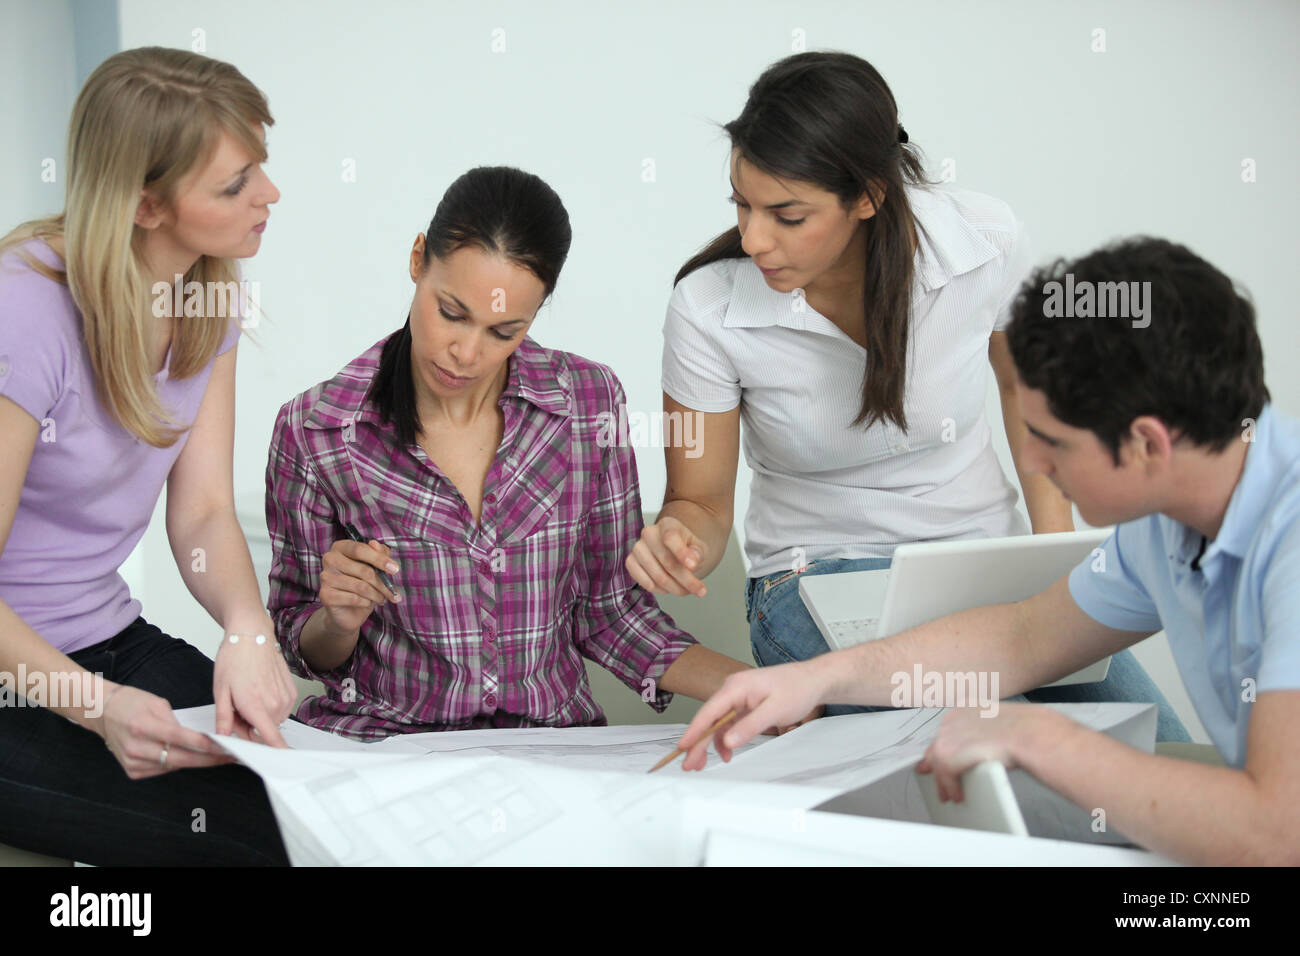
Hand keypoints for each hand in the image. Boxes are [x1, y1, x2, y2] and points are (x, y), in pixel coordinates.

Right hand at [96, 683, 233, 779]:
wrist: (102, 713)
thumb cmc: (131, 703)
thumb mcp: (157, 703)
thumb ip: (177, 722)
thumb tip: (199, 738)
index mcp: (142, 726)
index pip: (179, 738)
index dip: (203, 744)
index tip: (223, 745)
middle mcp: (136, 747)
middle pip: (180, 758)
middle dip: (208, 758)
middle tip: (230, 755)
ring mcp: (132, 762)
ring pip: (173, 766)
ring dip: (197, 762)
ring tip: (219, 757)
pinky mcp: (132, 771)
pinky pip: (163, 770)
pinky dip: (178, 763)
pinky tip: (193, 758)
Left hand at [213, 624, 296, 746]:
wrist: (253, 635)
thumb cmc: (234, 660)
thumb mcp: (220, 691)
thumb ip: (224, 719)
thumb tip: (223, 740)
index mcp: (255, 706)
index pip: (270, 738)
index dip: (274, 753)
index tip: (278, 764)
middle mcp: (275, 705)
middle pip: (262, 731)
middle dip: (248, 727)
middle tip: (236, 707)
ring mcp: (285, 698)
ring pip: (271, 721)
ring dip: (259, 716)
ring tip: (248, 695)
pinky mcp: (291, 692)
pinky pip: (279, 710)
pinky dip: (269, 706)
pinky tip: (260, 689)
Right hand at [319, 538, 400, 634]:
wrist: (347, 611)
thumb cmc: (362, 584)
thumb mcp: (374, 567)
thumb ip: (378, 553)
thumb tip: (376, 544)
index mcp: (341, 547)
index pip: (361, 549)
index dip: (380, 559)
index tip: (395, 569)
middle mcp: (330, 559)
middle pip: (364, 570)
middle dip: (383, 583)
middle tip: (393, 593)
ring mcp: (325, 577)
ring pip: (361, 586)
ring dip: (377, 595)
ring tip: (382, 598)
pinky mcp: (325, 595)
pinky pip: (354, 598)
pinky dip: (366, 603)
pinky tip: (368, 603)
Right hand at [625, 515, 707, 596]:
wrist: (674, 551)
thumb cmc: (687, 549)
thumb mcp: (699, 548)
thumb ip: (697, 553)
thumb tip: (693, 561)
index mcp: (667, 525)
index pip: (671, 537)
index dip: (682, 553)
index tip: (694, 566)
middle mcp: (649, 534)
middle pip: (668, 562)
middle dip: (686, 581)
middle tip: (700, 590)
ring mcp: (638, 548)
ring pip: (658, 576)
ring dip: (675, 588)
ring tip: (686, 590)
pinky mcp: (630, 562)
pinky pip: (644, 582)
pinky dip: (659, 590)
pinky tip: (669, 589)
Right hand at [676, 662, 828, 769]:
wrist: (813, 680)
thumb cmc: (797, 688)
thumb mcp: (775, 710)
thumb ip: (750, 726)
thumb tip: (728, 741)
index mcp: (736, 687)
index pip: (709, 711)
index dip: (694, 730)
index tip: (683, 747)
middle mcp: (733, 690)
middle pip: (709, 719)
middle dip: (698, 743)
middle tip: (689, 764)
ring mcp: (738, 698)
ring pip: (717, 724)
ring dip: (710, 743)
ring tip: (703, 764)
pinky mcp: (744, 705)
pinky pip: (728, 723)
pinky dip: (725, 739)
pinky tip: (726, 752)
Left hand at [914, 702, 1048, 801]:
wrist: (1030, 734)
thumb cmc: (1024, 729)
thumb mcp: (996, 725)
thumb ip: (980, 732)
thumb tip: (974, 748)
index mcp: (963, 708)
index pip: (945, 732)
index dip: (941, 748)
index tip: (935, 760)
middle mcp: (952, 719)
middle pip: (937, 747)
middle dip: (936, 766)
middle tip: (940, 782)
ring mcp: (948, 735)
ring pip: (939, 763)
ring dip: (944, 782)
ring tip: (949, 795)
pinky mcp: (950, 753)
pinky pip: (945, 775)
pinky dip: (951, 787)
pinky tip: (958, 795)